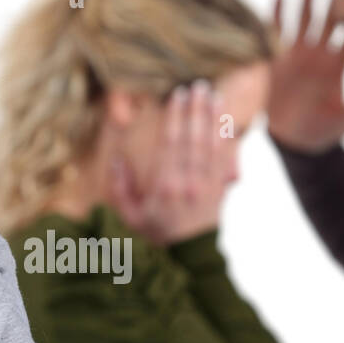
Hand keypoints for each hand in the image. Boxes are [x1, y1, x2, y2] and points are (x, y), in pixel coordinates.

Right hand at [109, 80, 230, 245]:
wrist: (187, 257)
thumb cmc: (155, 232)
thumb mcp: (129, 215)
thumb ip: (121, 188)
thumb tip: (118, 160)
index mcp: (164, 187)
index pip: (171, 144)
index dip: (175, 117)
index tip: (177, 96)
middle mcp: (187, 183)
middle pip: (192, 140)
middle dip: (195, 110)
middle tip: (197, 86)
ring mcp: (206, 186)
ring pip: (210, 145)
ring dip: (212, 118)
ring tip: (212, 94)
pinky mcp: (219, 189)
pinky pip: (224, 158)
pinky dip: (225, 137)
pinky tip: (225, 120)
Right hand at [267, 0, 343, 153]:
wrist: (293, 139)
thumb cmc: (321, 131)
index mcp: (338, 66)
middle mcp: (320, 54)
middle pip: (330, 21)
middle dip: (335, 0)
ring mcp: (298, 54)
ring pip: (305, 21)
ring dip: (307, 1)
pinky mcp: (278, 59)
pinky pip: (278, 33)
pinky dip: (278, 15)